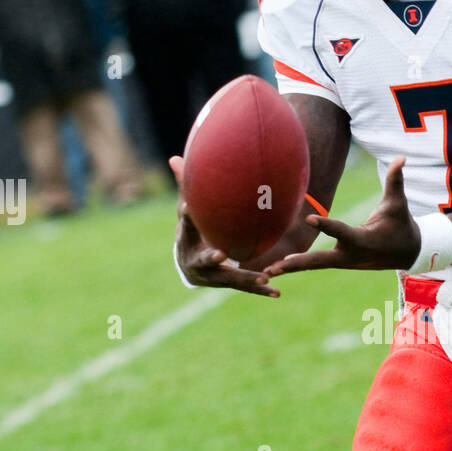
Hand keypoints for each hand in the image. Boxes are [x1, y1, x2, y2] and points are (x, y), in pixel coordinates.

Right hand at [170, 155, 278, 296]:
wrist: (190, 266)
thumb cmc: (191, 232)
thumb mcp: (187, 211)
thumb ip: (186, 187)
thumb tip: (175, 157)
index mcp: (187, 242)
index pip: (186, 227)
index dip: (187, 218)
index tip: (187, 208)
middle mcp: (198, 263)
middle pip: (205, 260)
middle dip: (211, 258)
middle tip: (220, 254)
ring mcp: (214, 278)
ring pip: (230, 279)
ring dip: (246, 278)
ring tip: (264, 279)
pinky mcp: (230, 284)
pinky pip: (246, 288)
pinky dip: (261, 290)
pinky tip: (276, 293)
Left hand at [264, 156, 419, 277]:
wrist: (407, 253)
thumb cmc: (401, 224)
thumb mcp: (398, 203)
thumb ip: (395, 180)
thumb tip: (401, 157)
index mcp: (363, 240)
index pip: (341, 231)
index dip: (325, 225)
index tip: (308, 218)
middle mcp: (350, 255)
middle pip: (320, 261)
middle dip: (299, 263)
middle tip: (277, 266)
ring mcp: (343, 262)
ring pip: (313, 265)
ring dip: (290, 268)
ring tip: (266, 272)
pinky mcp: (338, 263)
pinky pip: (314, 265)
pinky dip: (296, 267)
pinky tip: (275, 270)